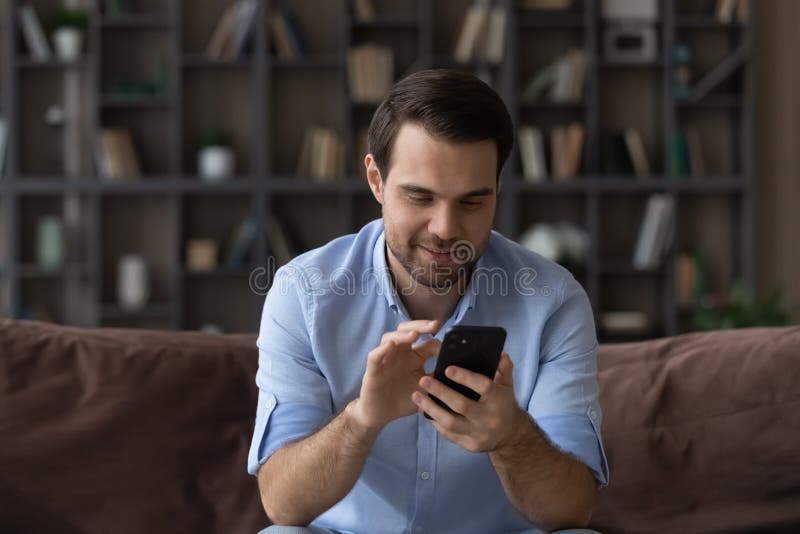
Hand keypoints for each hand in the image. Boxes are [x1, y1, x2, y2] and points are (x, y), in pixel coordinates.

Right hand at [350, 320, 441, 429]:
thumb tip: (455, 374)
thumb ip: (438, 381)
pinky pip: (375, 356)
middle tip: (435, 325)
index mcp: (414, 357)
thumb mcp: (426, 391)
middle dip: (421, 326)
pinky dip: (381, 349)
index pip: (427, 342)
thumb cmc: (403, 400)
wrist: (380, 415)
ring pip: (391, 338)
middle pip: (408, 331)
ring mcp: (386, 360)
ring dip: (402, 334)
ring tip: (414, 334)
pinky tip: (390, 345)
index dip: (438, 343)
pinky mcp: (373, 370)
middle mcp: (400, 354)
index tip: (450, 347)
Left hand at [412, 353, 527, 452]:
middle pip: (462, 405)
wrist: (510, 435)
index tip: (447, 369)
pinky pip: (448, 434)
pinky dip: (435, 421)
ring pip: (450, 422)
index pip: (483, 387)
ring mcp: (478, 434)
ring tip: (416, 395)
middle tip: (423, 380)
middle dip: (441, 392)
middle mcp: (488, 418)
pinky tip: (424, 410)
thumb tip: (501, 355)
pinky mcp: (469, 445)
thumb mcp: (507, 385)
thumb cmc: (503, 403)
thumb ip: (504, 369)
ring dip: (431, 408)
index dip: (465, 377)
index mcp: (498, 400)